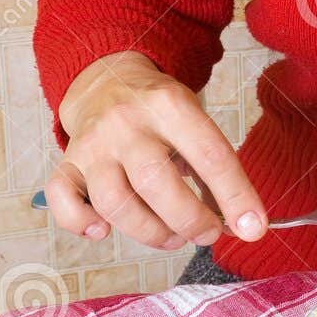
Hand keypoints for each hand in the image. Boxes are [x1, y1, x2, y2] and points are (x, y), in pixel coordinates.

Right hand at [46, 51, 267, 252]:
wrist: (107, 79)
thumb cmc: (159, 111)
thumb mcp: (194, 120)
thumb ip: (214, 168)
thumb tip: (240, 223)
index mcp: (170, 105)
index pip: (209, 154)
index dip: (235, 196)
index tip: (253, 227)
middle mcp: (127, 122)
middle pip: (156, 182)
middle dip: (189, 220)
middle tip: (207, 233)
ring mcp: (93, 144)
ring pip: (114, 202)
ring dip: (149, 232)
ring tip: (171, 236)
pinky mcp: (68, 163)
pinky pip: (62, 200)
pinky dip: (80, 223)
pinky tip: (103, 229)